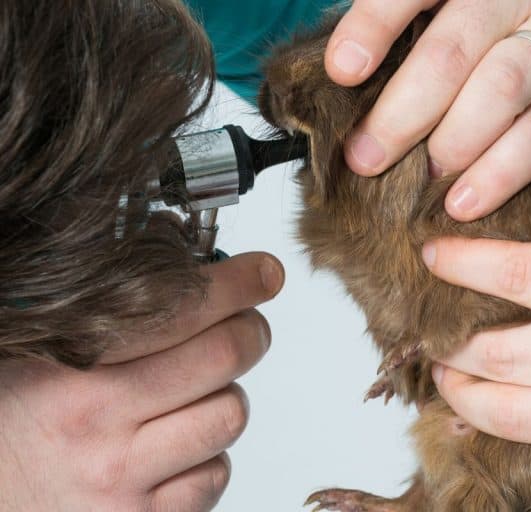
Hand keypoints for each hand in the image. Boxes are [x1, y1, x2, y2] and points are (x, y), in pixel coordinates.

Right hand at [0, 252, 282, 511]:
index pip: (180, 308)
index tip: (264, 273)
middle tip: (248, 326)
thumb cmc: (10, 424)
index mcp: (68, 367)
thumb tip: (186, 277)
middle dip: (250, 331)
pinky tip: (177, 448)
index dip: (236, 283)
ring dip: (225, 397)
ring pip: (229, 415)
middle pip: (224, 355)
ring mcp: (122, 477)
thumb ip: (101, 319)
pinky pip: (215, 474)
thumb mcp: (35, 355)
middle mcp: (97, 421)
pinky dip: (209, 456)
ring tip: (197, 395)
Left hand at [326, 0, 530, 220]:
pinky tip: (465, 202)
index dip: (374, 25)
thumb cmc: (484, 51)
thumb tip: (315, 106)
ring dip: (454, 142)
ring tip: (423, 182)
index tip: (341, 71)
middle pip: (453, 48)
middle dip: (402, 110)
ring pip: (503, 86)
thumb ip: (389, 56)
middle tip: (366, 158)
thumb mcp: (435, 36)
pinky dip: (501, 172)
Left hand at [421, 165, 530, 497]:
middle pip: (495, 351)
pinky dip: (506, 457)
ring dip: (459, 395)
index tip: (430, 252)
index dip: (463, 261)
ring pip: (505, 415)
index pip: (519, 272)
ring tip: (443, 374)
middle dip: (444, 338)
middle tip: (426, 324)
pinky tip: (482, 432)